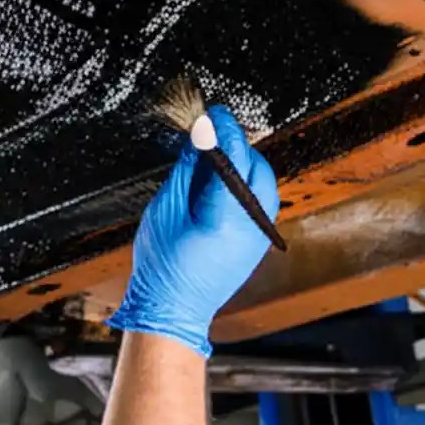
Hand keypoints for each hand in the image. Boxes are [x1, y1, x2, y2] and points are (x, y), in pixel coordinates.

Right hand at [107, 106, 279, 356]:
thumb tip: (200, 136)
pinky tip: (219, 185)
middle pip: (258, 168)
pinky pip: (259, 202)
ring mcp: (258, 237)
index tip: (214, 114)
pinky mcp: (257, 243)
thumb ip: (187, 170)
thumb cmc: (162, 265)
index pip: (235, 158)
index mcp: (226, 217)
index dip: (225, 130)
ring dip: (243, 165)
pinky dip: (244, 185)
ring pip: (262, 184)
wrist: (173, 311)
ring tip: (213, 159)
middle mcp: (251, 226)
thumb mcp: (165, 210)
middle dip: (238, 145)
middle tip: (211, 134)